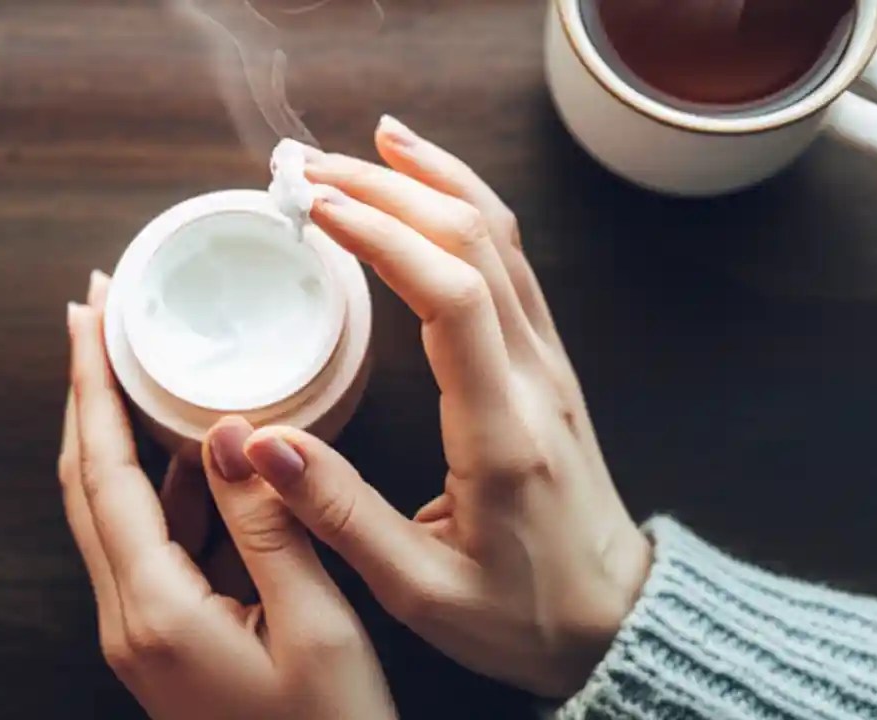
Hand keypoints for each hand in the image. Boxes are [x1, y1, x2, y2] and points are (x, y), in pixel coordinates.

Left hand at [59, 273, 395, 719]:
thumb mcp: (316, 625)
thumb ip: (268, 524)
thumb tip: (228, 431)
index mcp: (156, 610)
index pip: (105, 473)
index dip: (92, 385)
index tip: (89, 313)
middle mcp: (131, 617)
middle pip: (88, 480)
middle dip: (87, 390)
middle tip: (98, 313)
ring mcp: (144, 629)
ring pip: (113, 507)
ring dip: (120, 431)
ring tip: (140, 362)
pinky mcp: (169, 635)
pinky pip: (150, 540)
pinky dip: (162, 482)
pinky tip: (195, 450)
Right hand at [238, 117, 652, 697]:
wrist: (615, 620)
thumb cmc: (524, 615)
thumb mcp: (420, 591)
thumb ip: (339, 516)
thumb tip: (261, 444)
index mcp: (501, 431)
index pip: (450, 297)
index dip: (383, 236)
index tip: (314, 206)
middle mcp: (534, 380)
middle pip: (476, 244)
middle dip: (392, 188)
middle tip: (311, 164)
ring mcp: (549, 365)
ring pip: (503, 240)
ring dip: (437, 182)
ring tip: (375, 143)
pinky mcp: (547, 366)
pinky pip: (513, 265)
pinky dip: (469, 212)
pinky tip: (434, 194)